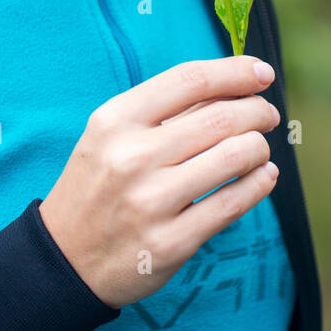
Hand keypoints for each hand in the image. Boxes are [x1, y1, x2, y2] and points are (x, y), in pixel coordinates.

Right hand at [39, 55, 279, 308]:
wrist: (64, 259)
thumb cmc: (98, 185)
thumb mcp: (111, 136)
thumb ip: (165, 112)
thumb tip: (233, 86)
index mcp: (116, 120)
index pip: (190, 80)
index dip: (235, 72)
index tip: (261, 73)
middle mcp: (132, 157)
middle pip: (221, 117)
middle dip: (257, 110)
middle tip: (266, 115)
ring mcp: (152, 202)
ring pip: (236, 157)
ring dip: (260, 148)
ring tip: (260, 149)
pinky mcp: (171, 242)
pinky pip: (233, 203)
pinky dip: (259, 184)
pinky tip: (262, 176)